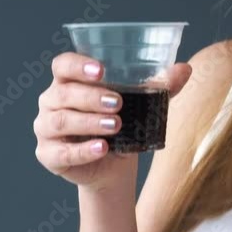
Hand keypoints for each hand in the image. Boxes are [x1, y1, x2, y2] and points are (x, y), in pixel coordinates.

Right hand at [32, 52, 192, 191]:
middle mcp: (52, 101)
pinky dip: (82, 150)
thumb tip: (185, 68)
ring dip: (88, 122)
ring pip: (60, 121)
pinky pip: (61, 153)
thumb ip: (161, 86)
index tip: (101, 70)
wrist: (114, 166)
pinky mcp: (48, 155)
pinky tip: (101, 148)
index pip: (62, 65)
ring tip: (115, 125)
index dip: (78, 65)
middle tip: (119, 103)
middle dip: (91, 97)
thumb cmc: (123, 125)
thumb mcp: (142, 104)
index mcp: (68, 81)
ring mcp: (45, 129)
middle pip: (63, 93)